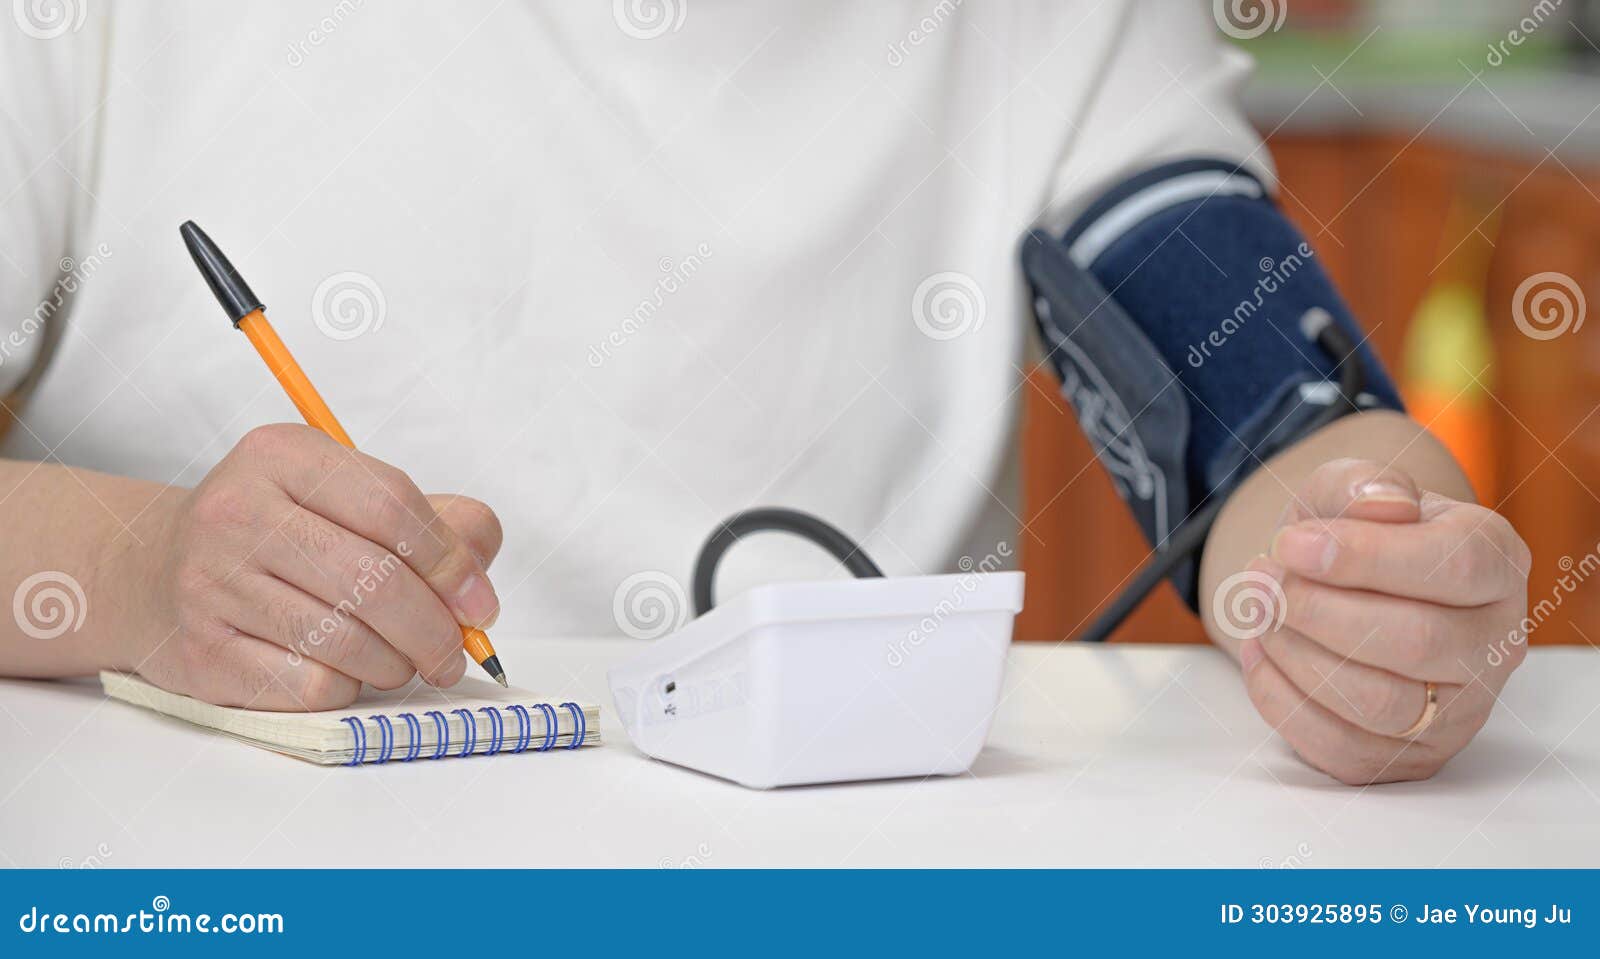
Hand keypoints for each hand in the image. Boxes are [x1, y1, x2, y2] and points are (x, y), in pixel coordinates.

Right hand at [128, 424, 503, 709]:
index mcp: (282, 455)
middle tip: (454, 653)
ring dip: (396, 664)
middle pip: (374, 580)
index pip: (391, 506)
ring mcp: (211, 582)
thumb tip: (480, 576)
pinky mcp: (202, 651)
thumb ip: (434, 520)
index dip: (450, 562)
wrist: (154, 571)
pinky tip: (345, 671)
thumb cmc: (280, 534)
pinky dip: (347, 687)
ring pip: (346, 640)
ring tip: (404, 662)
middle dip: (435, 629)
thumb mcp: (347, 496)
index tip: (479, 604)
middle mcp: (237, 511)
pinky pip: (309, 684)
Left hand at [1231, 458, 1529, 784]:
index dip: (1364, 556)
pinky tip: (1261, 651)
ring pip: (1380, 704)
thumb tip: (1383, 505)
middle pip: (1416, 642)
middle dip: (1317, 611)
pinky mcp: (1411, 759)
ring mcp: (1460, 710)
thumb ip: (1362, 484)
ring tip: (1258, 611)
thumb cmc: (1348, 536)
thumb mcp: (1348, 489)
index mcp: (1497, 563)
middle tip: (1260, 580)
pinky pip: (1343, 750)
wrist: (1329, 587)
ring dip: (1297, 656)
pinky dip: (1283, 700)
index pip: (1456, 564)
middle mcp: (1495, 643)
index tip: (1291, 544)